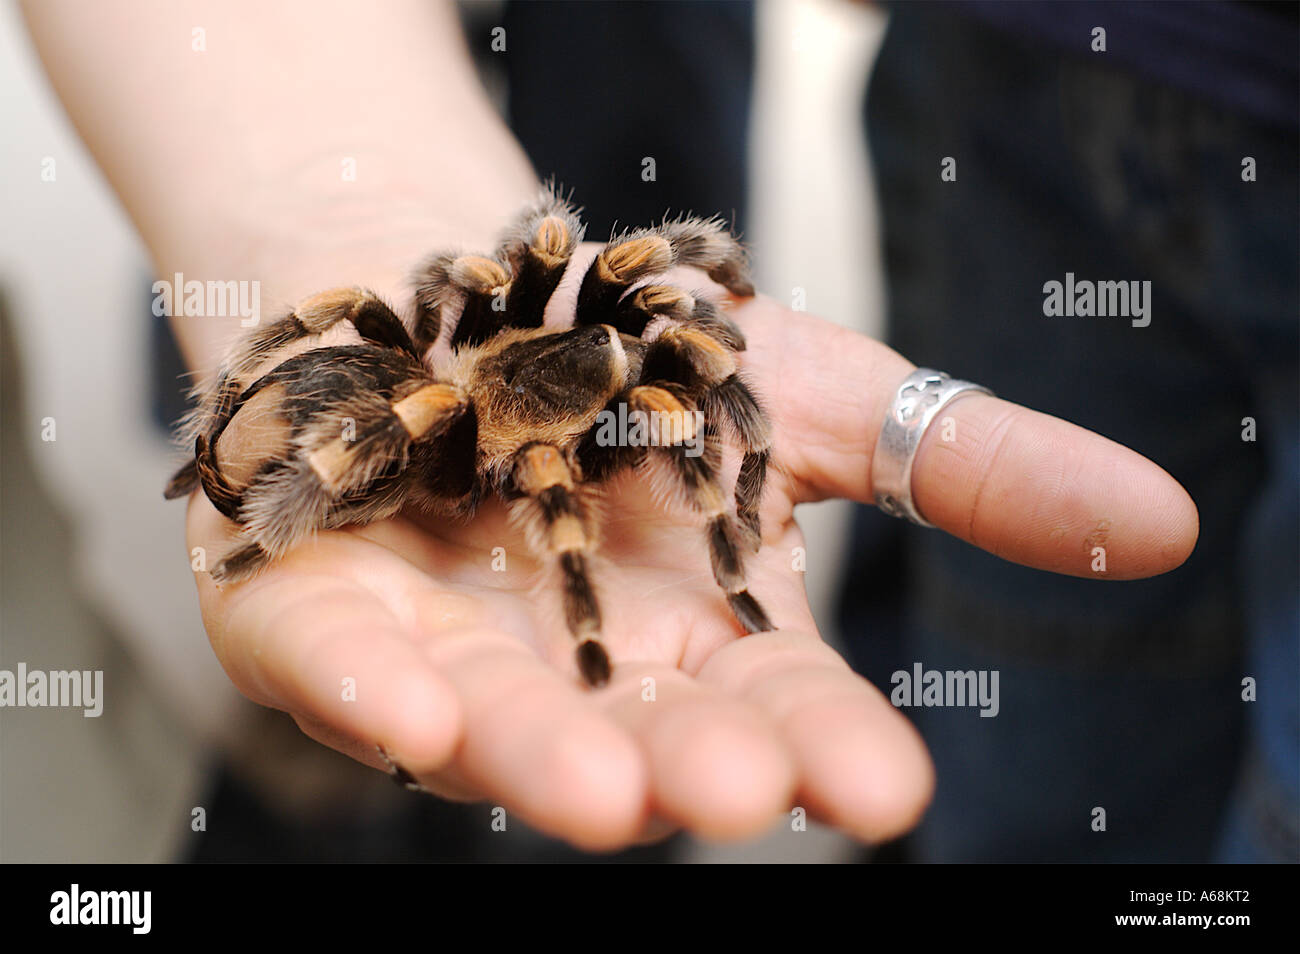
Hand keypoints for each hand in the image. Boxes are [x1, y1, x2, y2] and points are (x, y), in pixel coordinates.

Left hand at [185, 289, 1197, 850]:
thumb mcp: (822, 393)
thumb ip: (970, 465)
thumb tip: (1164, 520)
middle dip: (687, 761)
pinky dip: (372, 687)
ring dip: (543, 753)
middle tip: (737, 785)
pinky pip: (337, 664)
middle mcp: (580, 668)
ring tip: (601, 787)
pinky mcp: (324, 616)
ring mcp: (446, 651)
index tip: (883, 791)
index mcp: (701, 636)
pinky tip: (414, 702)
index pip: (774, 704)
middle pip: (638, 730)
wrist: (461, 289)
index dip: (822, 745)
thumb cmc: (642, 357)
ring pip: (494, 720)